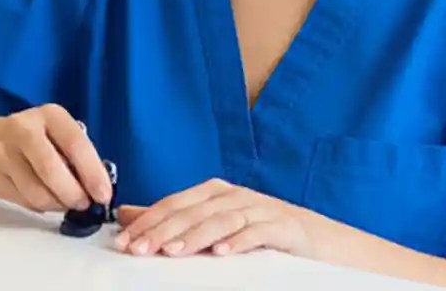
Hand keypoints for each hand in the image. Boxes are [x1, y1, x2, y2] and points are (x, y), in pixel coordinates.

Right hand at [0, 104, 113, 212]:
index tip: (103, 196)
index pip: (75, 144)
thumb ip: (73, 156)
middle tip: (81, 204)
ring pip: (37, 193)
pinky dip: (36, 205)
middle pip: (53, 171)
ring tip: (58, 200)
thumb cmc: (26, 139)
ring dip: (55, 204)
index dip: (92, 173)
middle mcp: (24, 128)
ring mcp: (3, 152)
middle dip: (72, 195)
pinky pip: (22, 200)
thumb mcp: (52, 134)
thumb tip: (97, 190)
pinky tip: (37, 196)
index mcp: (50, 115)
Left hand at [114, 179, 321, 258]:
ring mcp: (259, 208)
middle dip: (162, 231)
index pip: (173, 204)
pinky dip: (238, 241)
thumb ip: (172, 219)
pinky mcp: (282, 226)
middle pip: (192, 212)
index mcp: (213, 192)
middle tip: (139, 249)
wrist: (321, 241)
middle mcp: (233, 195)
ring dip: (194, 236)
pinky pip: (257, 232)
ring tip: (172, 252)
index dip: (147, 222)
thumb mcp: (213, 223)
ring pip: (219, 220)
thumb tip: (126, 215)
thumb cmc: (262, 231)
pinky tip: (222, 253)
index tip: (124, 241)